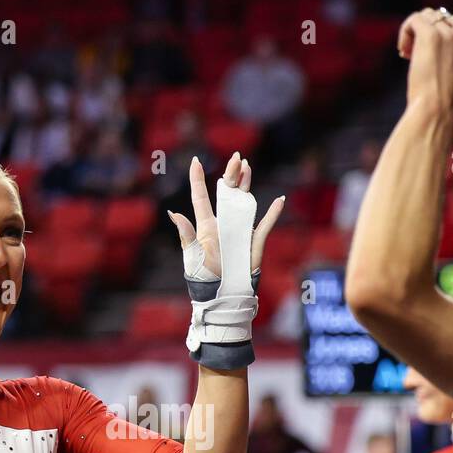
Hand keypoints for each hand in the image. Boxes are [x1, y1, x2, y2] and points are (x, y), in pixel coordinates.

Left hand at [168, 152, 284, 276]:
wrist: (221, 294)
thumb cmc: (203, 276)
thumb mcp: (192, 255)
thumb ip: (186, 234)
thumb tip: (174, 214)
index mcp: (206, 226)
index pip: (201, 198)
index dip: (197, 180)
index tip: (196, 161)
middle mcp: (223, 224)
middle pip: (227, 193)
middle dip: (231, 174)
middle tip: (235, 157)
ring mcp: (239, 231)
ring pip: (244, 202)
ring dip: (247, 185)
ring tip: (247, 167)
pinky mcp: (253, 241)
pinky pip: (265, 225)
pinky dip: (273, 213)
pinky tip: (279, 200)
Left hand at [396, 8, 452, 115]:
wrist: (435, 109)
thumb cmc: (446, 104)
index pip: (451, 24)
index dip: (435, 36)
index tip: (425, 57)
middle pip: (438, 17)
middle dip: (422, 31)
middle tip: (411, 54)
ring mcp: (447, 33)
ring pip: (424, 15)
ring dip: (412, 31)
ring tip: (406, 53)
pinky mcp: (430, 34)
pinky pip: (414, 19)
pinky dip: (404, 32)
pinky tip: (403, 51)